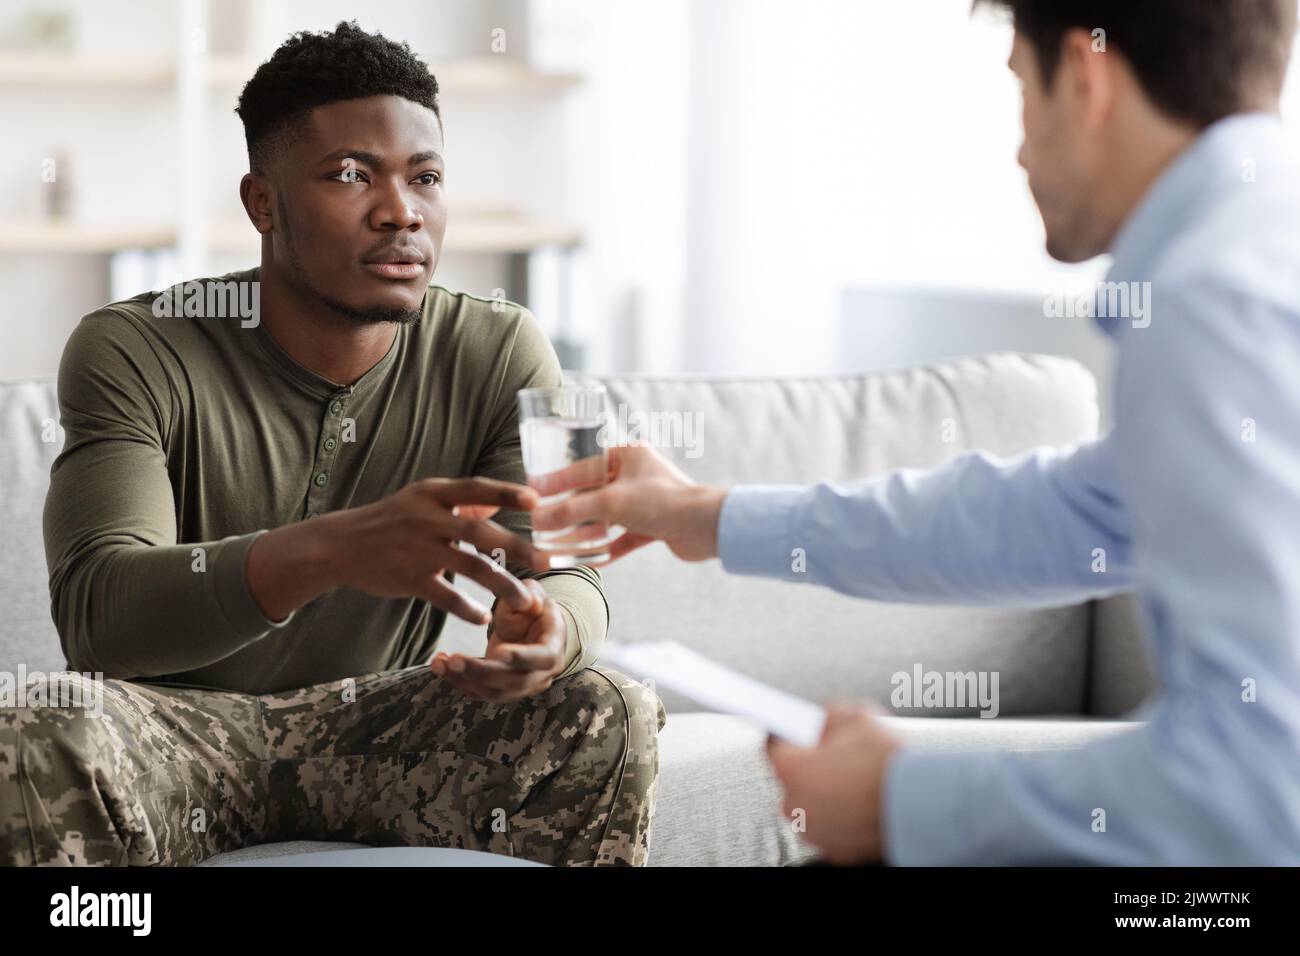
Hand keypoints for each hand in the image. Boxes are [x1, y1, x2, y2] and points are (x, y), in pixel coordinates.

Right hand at [320, 477, 549, 624]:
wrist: (339, 545)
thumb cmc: (389, 520)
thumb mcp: (421, 500)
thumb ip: (461, 502)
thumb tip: (502, 500)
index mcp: (433, 494)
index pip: (476, 488)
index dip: (507, 493)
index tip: (536, 501)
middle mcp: (427, 518)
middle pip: (481, 532)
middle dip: (517, 547)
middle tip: (547, 560)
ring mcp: (418, 550)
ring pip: (470, 567)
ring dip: (502, 585)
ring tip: (525, 600)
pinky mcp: (409, 579)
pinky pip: (446, 596)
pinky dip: (467, 609)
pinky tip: (483, 618)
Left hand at [430, 580, 566, 701]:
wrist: (533, 632)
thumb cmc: (534, 610)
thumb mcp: (536, 596)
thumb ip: (531, 595)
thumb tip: (528, 602)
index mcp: (553, 649)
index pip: (541, 658)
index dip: (522, 658)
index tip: (499, 652)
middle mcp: (540, 675)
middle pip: (513, 681)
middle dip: (481, 672)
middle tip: (454, 659)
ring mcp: (520, 688)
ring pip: (492, 692)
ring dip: (463, 680)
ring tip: (439, 663)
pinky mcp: (500, 690)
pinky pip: (479, 692)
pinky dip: (457, 681)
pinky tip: (439, 665)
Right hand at [530, 445, 727, 562]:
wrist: (705, 527)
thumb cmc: (661, 502)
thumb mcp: (608, 503)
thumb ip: (570, 511)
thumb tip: (538, 522)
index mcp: (628, 455)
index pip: (582, 466)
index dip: (555, 480)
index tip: (533, 490)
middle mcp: (637, 474)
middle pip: (593, 493)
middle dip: (568, 511)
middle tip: (541, 522)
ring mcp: (646, 501)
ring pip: (607, 517)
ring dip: (584, 532)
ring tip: (557, 543)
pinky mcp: (654, 525)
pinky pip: (623, 537)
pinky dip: (606, 548)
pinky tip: (588, 560)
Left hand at [765, 703, 900, 864]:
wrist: (926, 803)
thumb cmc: (891, 761)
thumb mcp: (859, 717)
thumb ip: (829, 716)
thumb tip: (820, 721)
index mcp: (791, 768)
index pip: (773, 747)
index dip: (786, 736)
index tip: (793, 733)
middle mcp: (794, 804)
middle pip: (792, 778)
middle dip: (810, 766)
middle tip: (838, 757)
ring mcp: (813, 831)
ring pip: (810, 805)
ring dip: (825, 793)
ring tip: (855, 781)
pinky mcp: (834, 850)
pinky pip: (829, 827)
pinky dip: (841, 816)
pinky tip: (862, 802)